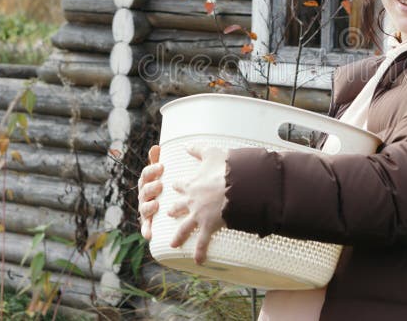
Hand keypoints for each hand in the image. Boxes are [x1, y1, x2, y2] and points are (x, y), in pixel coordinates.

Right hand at [137, 145, 162, 240]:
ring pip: (144, 208)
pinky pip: (146, 228)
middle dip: (151, 187)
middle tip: (160, 184)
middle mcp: (144, 195)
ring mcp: (145, 210)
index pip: (146, 174)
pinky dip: (146, 231)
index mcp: (147, 182)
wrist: (166, 207)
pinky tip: (149, 235)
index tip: (162, 166)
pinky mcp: (148, 223)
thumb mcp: (161, 173)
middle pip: (144, 191)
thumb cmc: (164, 185)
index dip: (152, 170)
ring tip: (156, 205)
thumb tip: (156, 147)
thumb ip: (157, 161)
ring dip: (149, 207)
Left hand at [168, 146, 227, 263]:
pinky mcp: (209, 226)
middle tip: (169, 212)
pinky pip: (203, 242)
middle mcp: (192, 201)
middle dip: (174, 210)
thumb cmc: (226, 168)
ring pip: (184, 227)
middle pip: (178, 207)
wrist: (236, 184)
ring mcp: (199, 215)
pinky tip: (198, 261)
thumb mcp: (211, 153)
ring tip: (173, 243)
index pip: (181, 185)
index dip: (178, 186)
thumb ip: (198, 149)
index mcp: (192, 184)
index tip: (175, 186)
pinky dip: (200, 252)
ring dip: (179, 236)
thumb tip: (186, 144)